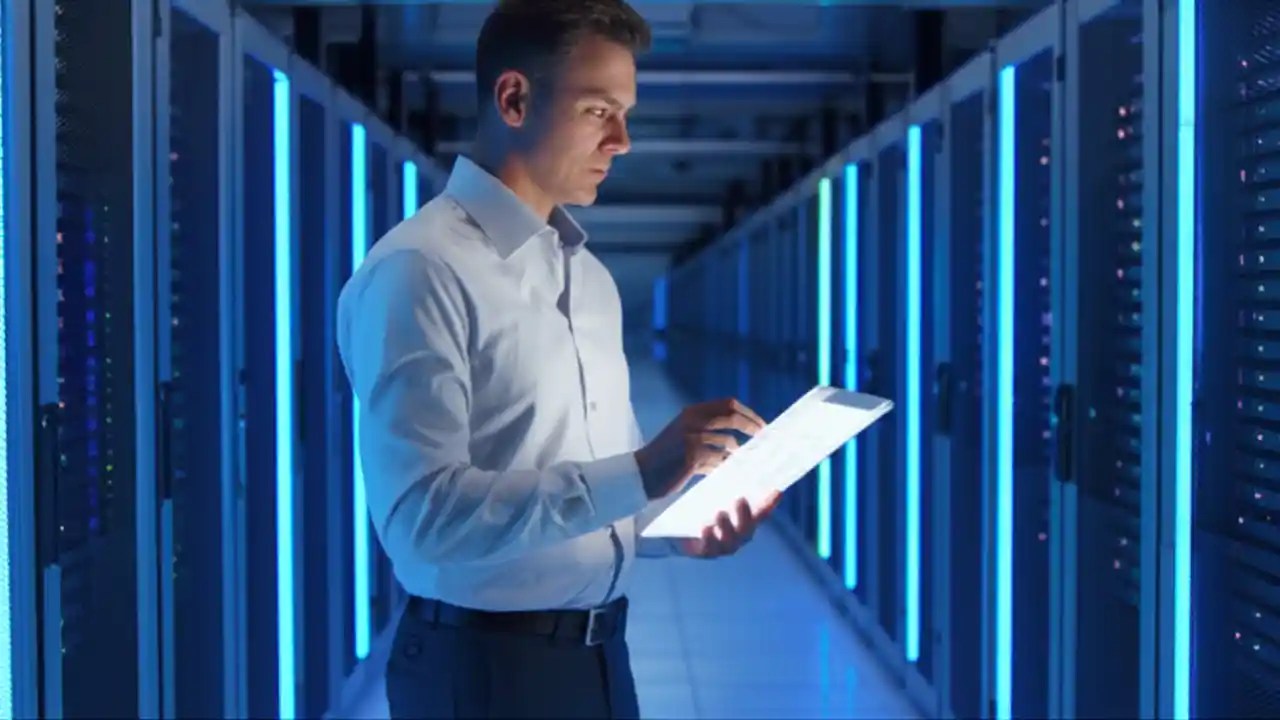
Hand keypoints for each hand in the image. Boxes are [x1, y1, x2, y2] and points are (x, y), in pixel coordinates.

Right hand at [633, 398, 765, 499]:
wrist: (641, 473)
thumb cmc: (666, 456)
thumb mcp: (684, 433)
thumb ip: (709, 428)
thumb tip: (744, 432)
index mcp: (692, 411)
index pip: (728, 403)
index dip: (749, 413)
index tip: (761, 426)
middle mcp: (692, 420)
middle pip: (733, 418)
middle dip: (753, 428)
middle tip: (763, 441)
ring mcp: (692, 437)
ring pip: (729, 443)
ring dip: (737, 455)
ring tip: (737, 463)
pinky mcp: (692, 457)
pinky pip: (720, 461)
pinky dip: (724, 467)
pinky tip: (722, 472)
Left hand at [677, 492, 782, 558]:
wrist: (679, 531)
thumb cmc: (703, 509)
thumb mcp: (716, 495)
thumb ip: (728, 484)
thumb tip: (736, 455)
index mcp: (745, 523)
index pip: (762, 513)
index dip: (770, 504)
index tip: (777, 491)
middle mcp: (738, 537)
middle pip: (747, 529)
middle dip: (745, 515)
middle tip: (740, 499)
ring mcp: (722, 547)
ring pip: (729, 540)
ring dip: (726, 526)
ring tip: (720, 513)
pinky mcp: (705, 552)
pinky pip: (709, 548)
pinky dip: (708, 537)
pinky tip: (705, 527)